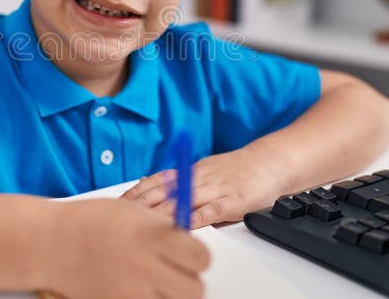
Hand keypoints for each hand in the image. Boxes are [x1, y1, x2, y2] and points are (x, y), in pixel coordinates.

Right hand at [45, 198, 209, 298]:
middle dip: (190, 280)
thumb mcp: (132, 211)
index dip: (198, 256)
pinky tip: (134, 288)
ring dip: (168, 294)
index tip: (190, 253)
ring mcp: (130, 294)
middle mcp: (144, 268)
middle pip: (194, 290)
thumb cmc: (88, 222)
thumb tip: (188, 238)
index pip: (201, 258)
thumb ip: (163, 227)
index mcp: (151, 237)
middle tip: (176, 271)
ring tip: (151, 279)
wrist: (50, 244)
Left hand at [121, 150, 283, 228]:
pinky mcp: (234, 200)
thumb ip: (180, 179)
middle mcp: (199, 178)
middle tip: (122, 215)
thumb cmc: (237, 170)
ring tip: (144, 222)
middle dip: (142, 205)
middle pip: (165, 191)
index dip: (137, 192)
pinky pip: (212, 210)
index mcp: (191, 171)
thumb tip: (150, 185)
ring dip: (163, 212)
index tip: (118, 203)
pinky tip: (184, 226)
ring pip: (184, 200)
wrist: (270, 162)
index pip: (157, 180)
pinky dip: (197, 218)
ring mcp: (216, 188)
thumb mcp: (204, 169)